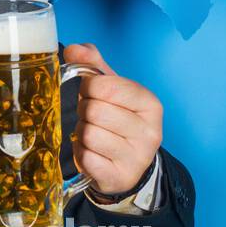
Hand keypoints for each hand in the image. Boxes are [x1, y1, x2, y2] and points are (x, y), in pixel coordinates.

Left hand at [63, 43, 162, 195]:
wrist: (127, 164)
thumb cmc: (117, 120)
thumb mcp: (110, 88)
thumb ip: (92, 64)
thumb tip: (75, 49)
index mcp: (150, 103)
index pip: (106, 86)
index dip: (89, 88)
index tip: (94, 94)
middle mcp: (150, 131)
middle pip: (94, 110)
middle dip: (84, 112)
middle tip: (92, 118)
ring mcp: (137, 157)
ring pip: (88, 134)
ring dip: (81, 133)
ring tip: (93, 135)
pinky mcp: (120, 177)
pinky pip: (86, 158)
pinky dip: (82, 154)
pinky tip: (93, 153)